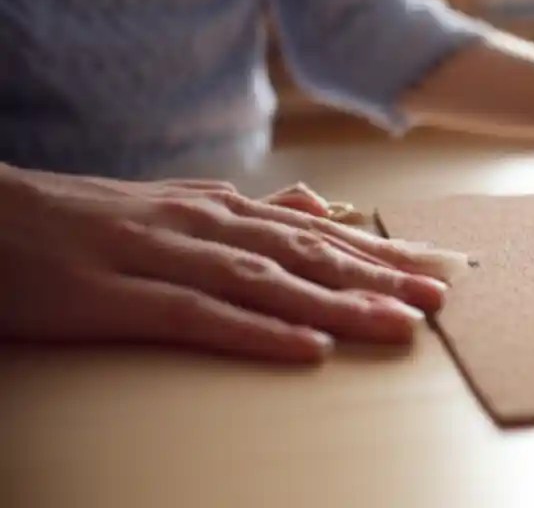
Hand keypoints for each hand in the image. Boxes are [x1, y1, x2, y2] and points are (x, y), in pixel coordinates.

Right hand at [0, 167, 468, 362]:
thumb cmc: (77, 216)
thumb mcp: (168, 203)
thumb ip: (243, 208)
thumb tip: (314, 205)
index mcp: (214, 208)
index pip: (314, 233)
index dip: (377, 253)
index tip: (433, 269)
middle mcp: (199, 225)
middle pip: (304, 254)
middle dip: (377, 276)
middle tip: (439, 297)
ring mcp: (158, 257)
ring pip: (266, 282)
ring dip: (338, 303)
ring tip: (397, 323)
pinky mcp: (114, 297)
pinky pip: (197, 317)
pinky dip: (257, 332)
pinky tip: (306, 348)